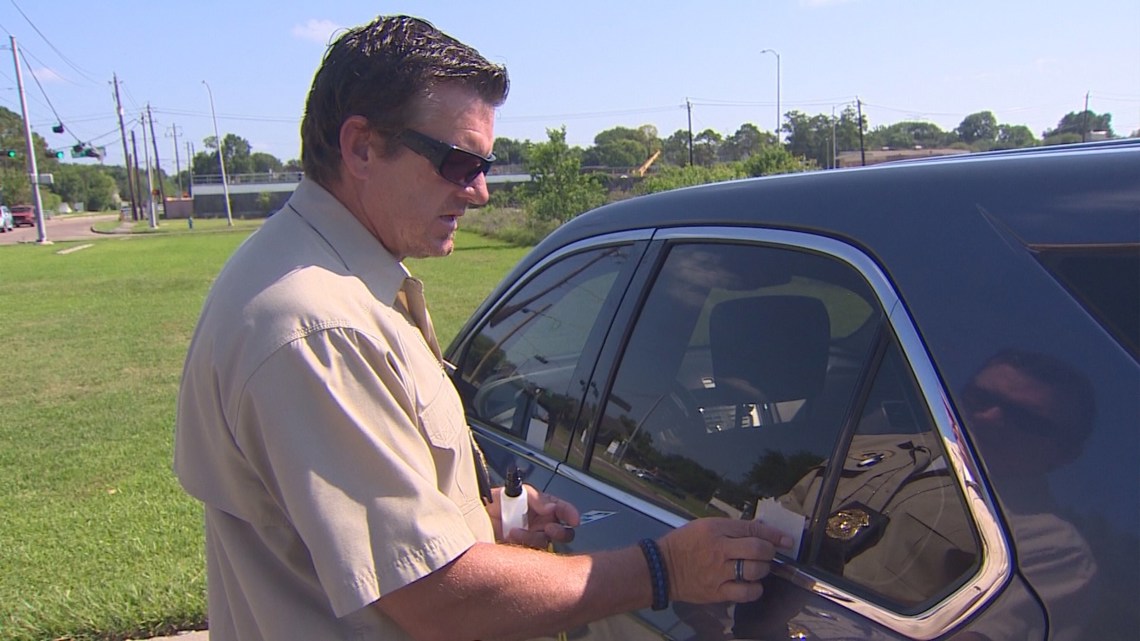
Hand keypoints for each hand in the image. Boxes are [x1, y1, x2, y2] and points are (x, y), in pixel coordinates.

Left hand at [488, 484, 580, 547]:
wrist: (471, 520)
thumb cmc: (491, 504)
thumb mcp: (513, 493)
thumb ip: (535, 498)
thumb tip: (552, 508)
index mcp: (541, 508)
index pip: (562, 510)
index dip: (570, 513)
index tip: (573, 519)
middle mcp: (539, 524)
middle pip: (563, 532)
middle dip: (559, 531)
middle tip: (549, 528)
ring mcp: (531, 539)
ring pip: (546, 543)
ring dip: (533, 537)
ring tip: (515, 530)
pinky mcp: (522, 553)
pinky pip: (532, 553)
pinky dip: (522, 544)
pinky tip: (510, 536)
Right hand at [657, 518, 792, 603]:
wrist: (661, 568)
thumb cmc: (683, 543)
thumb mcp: (704, 526)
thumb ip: (731, 528)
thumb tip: (758, 529)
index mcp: (715, 529)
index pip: (752, 529)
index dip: (774, 534)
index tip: (787, 540)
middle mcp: (719, 550)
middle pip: (758, 549)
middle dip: (769, 552)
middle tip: (768, 554)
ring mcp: (718, 572)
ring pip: (754, 570)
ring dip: (763, 569)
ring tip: (758, 568)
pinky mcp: (717, 592)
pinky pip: (745, 592)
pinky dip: (755, 589)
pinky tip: (752, 584)